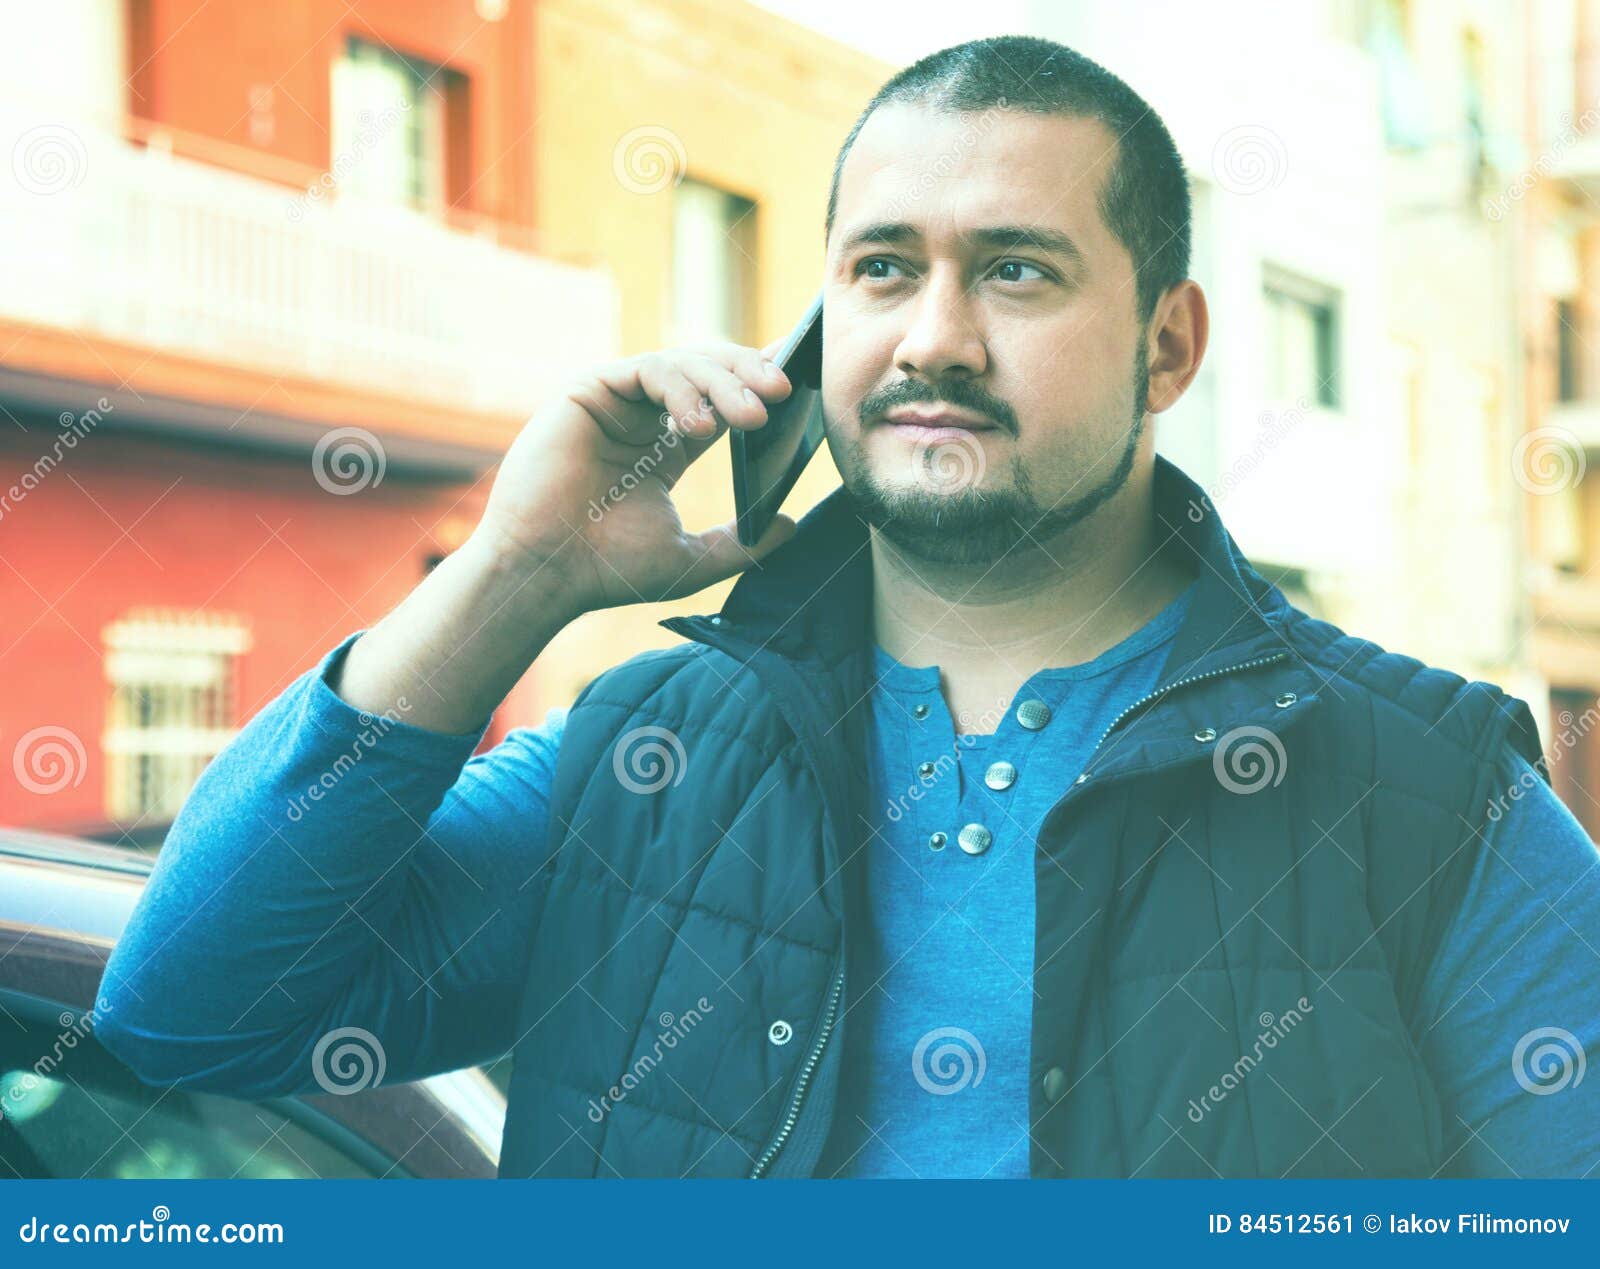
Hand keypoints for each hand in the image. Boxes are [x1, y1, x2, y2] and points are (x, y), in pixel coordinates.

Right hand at [469, 339, 798, 619]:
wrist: (547, 573)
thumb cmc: (609, 572)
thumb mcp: (693, 559)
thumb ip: (742, 542)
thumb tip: (790, 523)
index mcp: (664, 450)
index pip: (720, 401)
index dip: (757, 383)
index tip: (798, 378)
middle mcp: (641, 419)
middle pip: (707, 373)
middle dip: (748, 375)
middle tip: (783, 391)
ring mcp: (615, 402)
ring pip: (684, 363)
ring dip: (725, 383)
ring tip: (752, 418)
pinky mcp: (588, 391)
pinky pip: (648, 369)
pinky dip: (682, 389)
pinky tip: (702, 425)